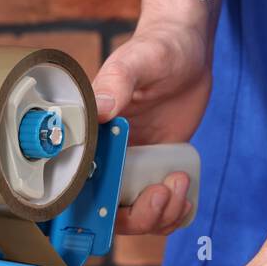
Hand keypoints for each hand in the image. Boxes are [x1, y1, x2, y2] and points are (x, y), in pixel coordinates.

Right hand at [96, 21, 211, 234]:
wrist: (188, 51)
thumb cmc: (158, 48)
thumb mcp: (136, 62)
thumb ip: (117, 82)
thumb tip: (99, 107)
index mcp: (91, 136)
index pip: (78, 185)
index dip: (93, 207)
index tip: (118, 202)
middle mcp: (108, 157)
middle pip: (110, 213)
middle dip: (138, 216)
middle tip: (162, 191)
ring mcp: (133, 167)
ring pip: (137, 216)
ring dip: (160, 215)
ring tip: (180, 183)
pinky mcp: (157, 170)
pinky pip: (160, 208)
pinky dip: (173, 214)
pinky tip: (187, 199)